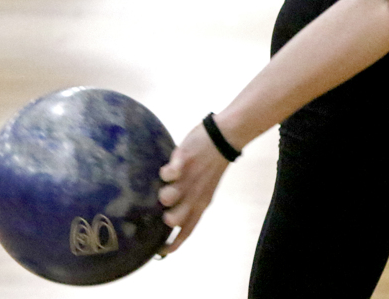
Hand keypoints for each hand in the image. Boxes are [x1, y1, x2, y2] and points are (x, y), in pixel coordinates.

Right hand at [155, 121, 231, 254]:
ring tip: (169, 182)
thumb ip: (191, 200)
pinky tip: (171, 167)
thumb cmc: (212, 163)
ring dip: (164, 192)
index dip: (174, 243)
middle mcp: (194, 194)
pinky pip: (168, 173)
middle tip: (167, 206)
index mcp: (201, 202)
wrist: (226, 136)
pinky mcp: (183, 161)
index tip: (162, 252)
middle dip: (166, 216)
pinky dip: (167, 171)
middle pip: (174, 220)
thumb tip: (171, 211)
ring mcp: (188, 179)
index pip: (187, 229)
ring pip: (167, 197)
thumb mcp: (206, 188)